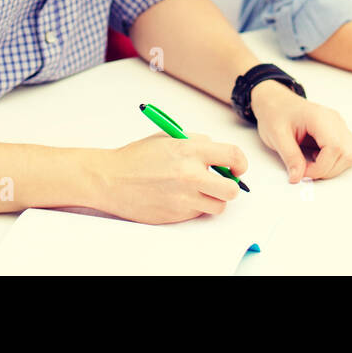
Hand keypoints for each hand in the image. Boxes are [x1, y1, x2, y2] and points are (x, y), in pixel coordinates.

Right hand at [90, 132, 247, 224]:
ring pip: (218, 206)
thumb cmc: (137, 157)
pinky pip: (198, 213)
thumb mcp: (168, 137)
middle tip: (222, 182)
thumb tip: (218, 153)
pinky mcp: (176, 215)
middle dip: (231, 186)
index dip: (240, 162)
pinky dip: (194, 206)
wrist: (111, 179)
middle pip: (232, 189)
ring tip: (196, 190)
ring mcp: (183, 198)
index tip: (237, 167)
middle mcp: (189, 175)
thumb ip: (195, 142)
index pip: (232, 155)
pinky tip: (178, 197)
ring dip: (212, 198)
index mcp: (189, 150)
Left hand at [250, 79, 351, 181]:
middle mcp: (334, 120)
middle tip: (306, 169)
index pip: (334, 148)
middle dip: (327, 169)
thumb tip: (298, 178)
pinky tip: (324, 157)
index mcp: (319, 117)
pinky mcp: (339, 131)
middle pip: (347, 154)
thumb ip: (290, 157)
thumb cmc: (276, 112)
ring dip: (335, 166)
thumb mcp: (276, 135)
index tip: (303, 172)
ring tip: (314, 161)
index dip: (321, 167)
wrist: (276, 101)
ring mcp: (339, 125)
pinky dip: (342, 160)